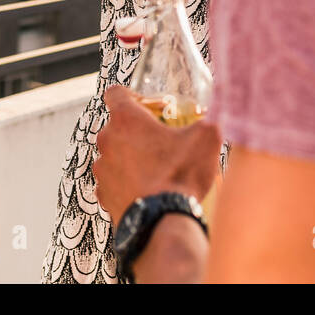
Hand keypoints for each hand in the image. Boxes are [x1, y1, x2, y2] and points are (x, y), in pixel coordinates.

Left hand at [94, 84, 222, 225]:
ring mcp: (102, 168)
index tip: (149, 107)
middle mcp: (107, 140)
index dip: (132, 95)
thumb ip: (207, 121)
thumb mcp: (206, 139)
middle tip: (160, 140)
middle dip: (136, 130)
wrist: (162, 222)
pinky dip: (127, 181)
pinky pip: (114, 180)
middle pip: (116, 125)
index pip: (115, 92)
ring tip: (155, 168)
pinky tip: (147, 188)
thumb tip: (212, 121)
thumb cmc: (180, 176)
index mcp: (126, 120)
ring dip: (130, 157)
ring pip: (114, 154)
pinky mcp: (103, 194)